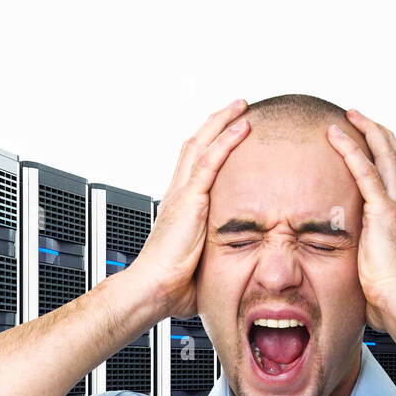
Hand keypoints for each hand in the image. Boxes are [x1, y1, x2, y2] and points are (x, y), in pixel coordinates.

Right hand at [127, 98, 250, 319]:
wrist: (152, 289)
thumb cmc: (171, 286)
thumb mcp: (200, 265)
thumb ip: (214, 258)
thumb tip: (236, 270)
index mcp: (179, 208)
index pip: (193, 165)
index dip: (210, 145)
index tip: (228, 134)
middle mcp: (177, 194)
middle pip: (195, 145)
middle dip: (216, 124)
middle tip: (237, 108)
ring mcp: (182, 194)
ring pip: (201, 144)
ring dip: (223, 122)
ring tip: (242, 106)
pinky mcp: (189, 200)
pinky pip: (210, 160)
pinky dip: (227, 140)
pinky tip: (243, 126)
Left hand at [326, 109, 395, 335]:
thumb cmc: (392, 299)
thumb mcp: (377, 272)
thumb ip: (366, 260)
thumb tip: (353, 269)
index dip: (384, 156)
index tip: (370, 144)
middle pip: (395, 157)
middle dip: (378, 133)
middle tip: (359, 118)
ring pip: (384, 155)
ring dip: (366, 131)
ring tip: (349, 116)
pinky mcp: (384, 212)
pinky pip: (364, 171)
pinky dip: (351, 149)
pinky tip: (337, 136)